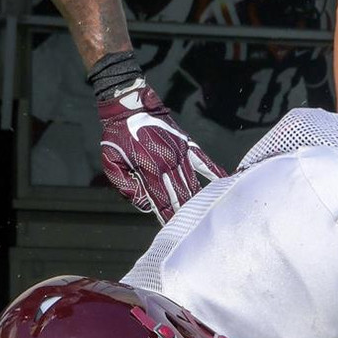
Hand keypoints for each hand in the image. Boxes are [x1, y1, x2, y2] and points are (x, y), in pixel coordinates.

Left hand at [96, 80, 225, 222]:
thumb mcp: (111, 162)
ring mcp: (180, 153)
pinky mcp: (187, 144)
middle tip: (192, 232)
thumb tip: (144, 203)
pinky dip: (216, 173)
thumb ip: (126, 186)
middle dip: (185, 214)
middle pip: (180, 196)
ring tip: (205, 217)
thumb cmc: (117, 136)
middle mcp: (169, 164)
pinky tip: (226, 183)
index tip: (175, 233)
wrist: (129, 105)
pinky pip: (205, 162)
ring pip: (193, 183)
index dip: (168, 218)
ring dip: (197, 200)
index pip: (163, 202)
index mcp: (150, 170)